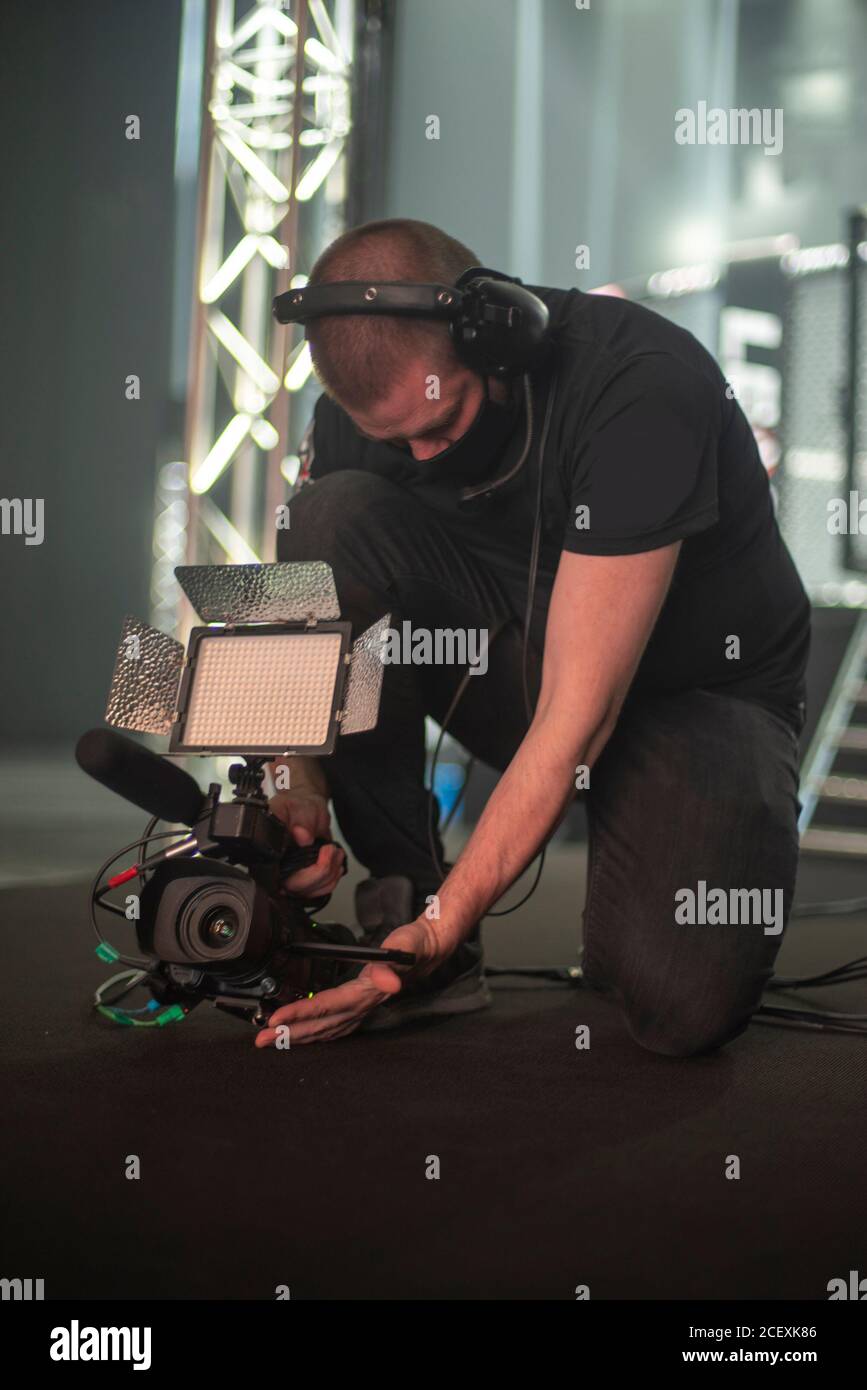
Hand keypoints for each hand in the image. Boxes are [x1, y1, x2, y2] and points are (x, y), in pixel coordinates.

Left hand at [254, 918, 444, 1045]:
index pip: (327, 1006)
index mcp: (367, 992)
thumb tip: (388, 981)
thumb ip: (392, 964)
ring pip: (325, 1030)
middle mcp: (362, 1006)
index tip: (276, 1018)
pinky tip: (303, 1037)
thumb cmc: (412, 946)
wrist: (426, 951)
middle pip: (321, 1025)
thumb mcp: (403, 946)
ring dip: (298, 1038)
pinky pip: (333, 1027)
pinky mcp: (360, 1008)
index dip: (301, 1014)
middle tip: (261, 1040)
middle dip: (289, 1034)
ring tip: (273, 1041)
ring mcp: (361, 1010)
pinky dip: (315, 1034)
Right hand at [268, 790, 344, 898]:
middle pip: (295, 888)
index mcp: (267, 850)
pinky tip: (335, 864)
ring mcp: (289, 874)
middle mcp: (275, 866)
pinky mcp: (302, 878)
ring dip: (329, 876)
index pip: (279, 876)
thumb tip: (302, 836)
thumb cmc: (297, 805)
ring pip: (308, 892)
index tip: (321, 853)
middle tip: (330, 851)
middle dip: (320, 873)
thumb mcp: (298, 805)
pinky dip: (331, 879)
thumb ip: (300, 818)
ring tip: (335, 852)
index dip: (304, 873)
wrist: (306, 806)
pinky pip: (316, 890)